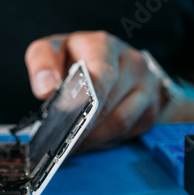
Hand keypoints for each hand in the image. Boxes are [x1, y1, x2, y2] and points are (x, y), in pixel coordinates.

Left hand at [25, 31, 166, 149]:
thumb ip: (42, 61)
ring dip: (93, 139)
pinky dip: (106, 140)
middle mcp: (131, 63)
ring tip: (70, 148)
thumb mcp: (54, 48)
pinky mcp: (150, 109)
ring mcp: (146, 87)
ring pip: (119, 123)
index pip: (101, 75)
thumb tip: (45, 88)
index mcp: (104, 46)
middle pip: (108, 104)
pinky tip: (89, 142)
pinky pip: (127, 133)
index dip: (84, 100)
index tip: (64, 117)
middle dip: (82, 127)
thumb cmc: (78, 56)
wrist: (113, 59)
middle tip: (60, 143)